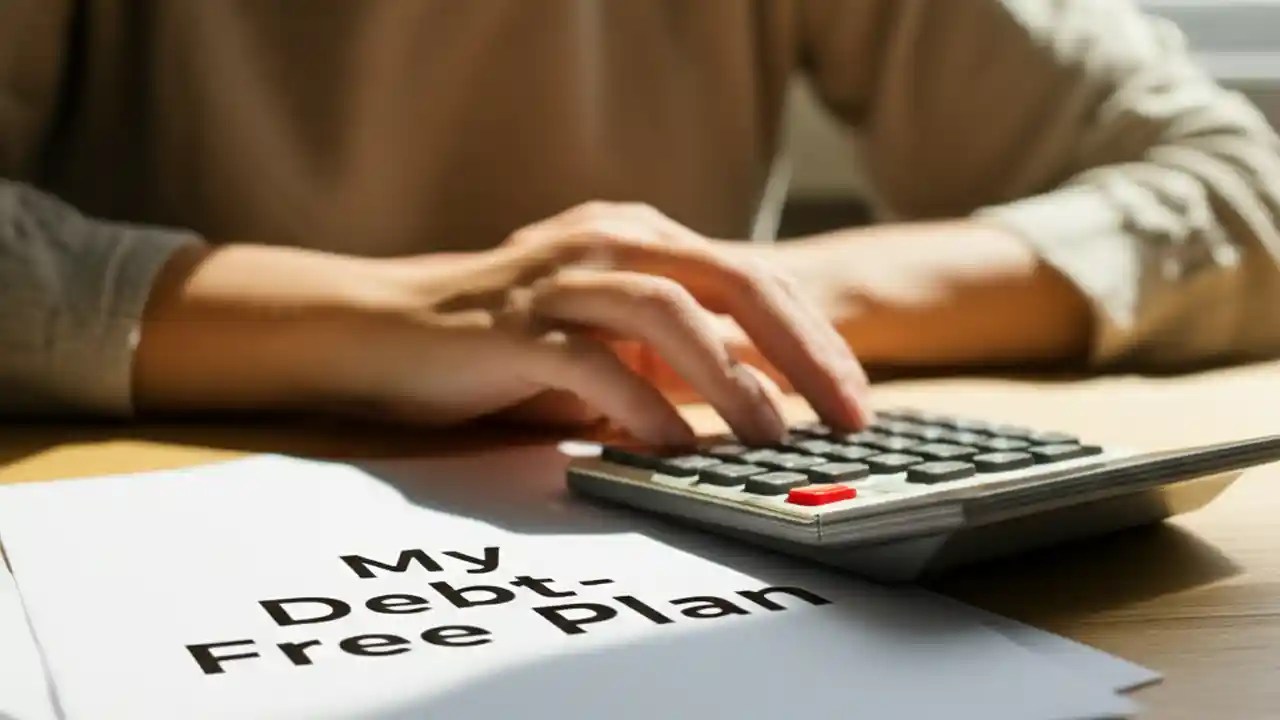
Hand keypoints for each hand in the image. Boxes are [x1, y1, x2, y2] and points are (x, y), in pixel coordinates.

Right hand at [135, 202, 872, 443]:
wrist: (382, 330)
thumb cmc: (501, 342)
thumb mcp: (603, 341)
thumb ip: (671, 356)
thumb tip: (759, 399)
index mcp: (638, 236)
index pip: (751, 277)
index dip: (813, 337)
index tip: (854, 396)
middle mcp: (608, 241)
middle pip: (732, 281)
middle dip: (802, 352)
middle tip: (848, 415)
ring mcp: (560, 279)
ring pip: (670, 315)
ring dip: (732, 380)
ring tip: (773, 439)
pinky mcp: (514, 327)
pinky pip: (594, 364)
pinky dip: (642, 409)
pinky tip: (673, 449)